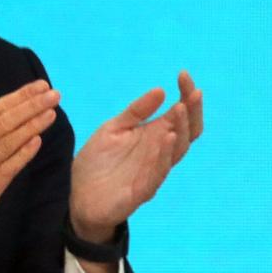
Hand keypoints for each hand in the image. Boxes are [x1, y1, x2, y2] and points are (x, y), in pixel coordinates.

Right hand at [0, 81, 57, 272]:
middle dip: (30, 106)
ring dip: (32, 125)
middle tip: (54, 94)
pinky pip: (7, 169)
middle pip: (2, 122)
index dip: (18, 97)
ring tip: (52, 112)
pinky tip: (38, 141)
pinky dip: (23, 154)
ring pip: (7, 142)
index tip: (40, 86)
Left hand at [68, 70, 204, 239]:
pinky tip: (167, 138)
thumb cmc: (98, 163)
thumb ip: (136, 112)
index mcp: (155, 137)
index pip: (180, 115)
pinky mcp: (141, 191)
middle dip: (192, 111)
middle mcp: (160, 154)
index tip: (183, 75)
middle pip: (189, 133)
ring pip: (177, 152)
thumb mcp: (114, 129)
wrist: (78, 197)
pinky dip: (164, 156)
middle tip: (193, 91)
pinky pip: (157, 174)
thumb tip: (161, 90)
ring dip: (182, 130)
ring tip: (180, 109)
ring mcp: (153, 172)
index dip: (186, 96)